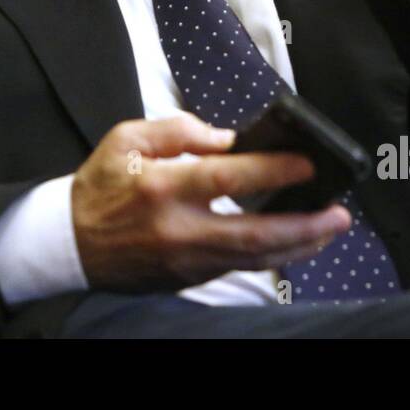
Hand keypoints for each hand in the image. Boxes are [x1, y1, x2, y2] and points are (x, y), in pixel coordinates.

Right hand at [72, 114, 351, 291]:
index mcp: (163, 186)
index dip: (272, 170)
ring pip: (253, 259)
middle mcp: (179, 229)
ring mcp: (185, 260)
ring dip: (297, 246)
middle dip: (304, 226)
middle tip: (339, 215)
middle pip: (253, 234)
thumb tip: (227, 139)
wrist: (70, 243)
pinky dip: (271, 256)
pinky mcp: (187, 278)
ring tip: (329, 229)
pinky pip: (238, 267)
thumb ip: (178, 131)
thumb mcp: (127, 139)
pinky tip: (294, 242)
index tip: (308, 162)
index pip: (227, 179)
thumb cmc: (100, 184)